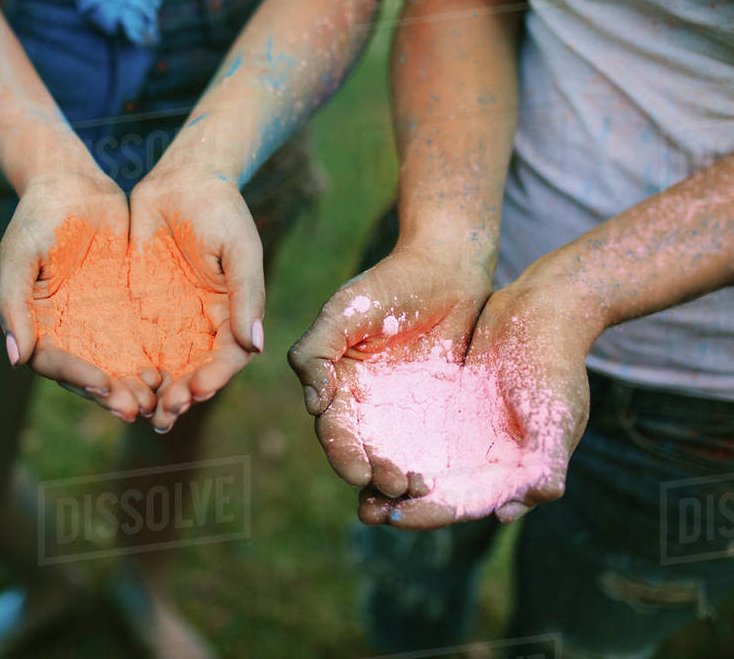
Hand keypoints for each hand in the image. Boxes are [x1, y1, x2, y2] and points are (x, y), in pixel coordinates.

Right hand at [0, 170, 157, 419]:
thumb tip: (16, 359)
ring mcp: (102, 325)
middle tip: (139, 408)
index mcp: (40, 329)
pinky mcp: (130, 311)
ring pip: (122, 367)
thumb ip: (12, 305)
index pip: (57, 366)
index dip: (79, 380)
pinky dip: (160, 359)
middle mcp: (71, 335)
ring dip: (139, 387)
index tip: (103, 388)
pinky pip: (146, 341)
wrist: (72, 185)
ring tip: (162, 397)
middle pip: (92, 377)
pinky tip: (178, 369)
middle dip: (116, 396)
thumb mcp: (17, 256)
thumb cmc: (35, 218)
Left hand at [130, 167, 264, 432]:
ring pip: (162, 367)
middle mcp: (202, 324)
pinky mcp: (140, 310)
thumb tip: (255, 344)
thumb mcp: (240, 248)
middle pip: (193, 372)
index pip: (226, 359)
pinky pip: (133, 345)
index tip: (197, 391)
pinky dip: (126, 368)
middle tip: (164, 413)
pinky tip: (111, 382)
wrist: (181, 180)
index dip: (214, 379)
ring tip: (136, 410)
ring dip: (152, 391)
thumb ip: (246, 294)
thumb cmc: (221, 209)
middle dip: (180, 396)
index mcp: (231, 314)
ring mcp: (170, 319)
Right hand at [288, 243, 492, 493]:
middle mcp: (366, 405)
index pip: (334, 429)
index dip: (343, 453)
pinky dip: (435, 468)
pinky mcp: (439, 412)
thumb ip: (315, 353)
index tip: (358, 472)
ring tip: (416, 489)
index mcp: (337, 385)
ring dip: (401, 479)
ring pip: (397, 456)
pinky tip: (443, 480)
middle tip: (393, 486)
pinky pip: (434, 446)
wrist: (445, 267)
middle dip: (374, 474)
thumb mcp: (342, 313)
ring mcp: (403, 411)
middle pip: (365, 452)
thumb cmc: (386, 285)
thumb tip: (312, 404)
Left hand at [357, 275, 592, 527]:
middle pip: (435, 494)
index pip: (464, 505)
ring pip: (418, 465)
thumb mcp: (557, 414)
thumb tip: (521, 506)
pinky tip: (359, 442)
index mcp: (511, 473)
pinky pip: (411, 430)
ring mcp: (462, 434)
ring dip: (389, 478)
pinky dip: (388, 440)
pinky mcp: (445, 408)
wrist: (541, 312)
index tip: (397, 517)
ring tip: (355, 486)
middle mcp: (482, 460)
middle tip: (365, 512)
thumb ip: (545, 461)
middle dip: (401, 505)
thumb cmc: (557, 365)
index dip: (430, 514)